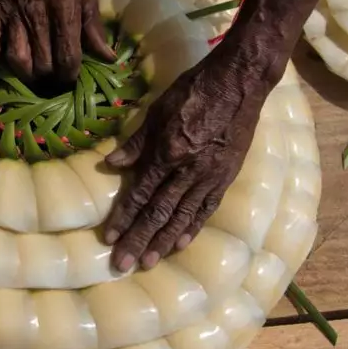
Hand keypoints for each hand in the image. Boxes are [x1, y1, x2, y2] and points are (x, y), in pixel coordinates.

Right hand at [0, 0, 115, 82]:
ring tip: (33, 74)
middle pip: (42, 65)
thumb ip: (95, 30)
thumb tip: (108, 59)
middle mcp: (38, 17)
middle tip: (53, 79)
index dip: (70, 76)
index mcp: (64, 13)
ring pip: (16, 60)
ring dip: (26, 74)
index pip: (67, 58)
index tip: (71, 78)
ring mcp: (14, 16)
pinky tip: (4, 57)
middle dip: (50, 80)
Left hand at [102, 54, 266, 271]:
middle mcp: (187, 170)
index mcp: (167, 152)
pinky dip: (194, 227)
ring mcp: (209, 176)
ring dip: (163, 241)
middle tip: (123, 265)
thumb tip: (110, 165)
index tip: (109, 239)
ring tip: (149, 262)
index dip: (123, 218)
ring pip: (183, 216)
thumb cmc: (193, 90)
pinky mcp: (226, 176)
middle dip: (139, 240)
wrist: (238, 83)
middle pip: (158, 212)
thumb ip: (135, 142)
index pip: (139, 194)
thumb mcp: (157, 110)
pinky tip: (181, 243)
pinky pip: (207, 207)